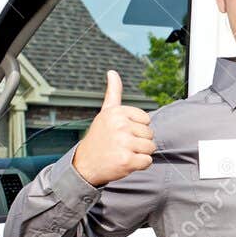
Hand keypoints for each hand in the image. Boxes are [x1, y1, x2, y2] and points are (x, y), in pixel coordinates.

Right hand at [72, 70, 154, 186]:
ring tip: (123, 153)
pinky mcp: (127, 160)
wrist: (84, 165)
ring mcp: (123, 143)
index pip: (146, 120)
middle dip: (139, 141)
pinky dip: (140, 165)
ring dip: (140, 153)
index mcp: (117, 112)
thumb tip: (112, 72)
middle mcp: (120, 126)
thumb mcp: (106, 112)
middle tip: (121, 145)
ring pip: (151, 147)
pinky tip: (125, 163)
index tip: (121, 132)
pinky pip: (148, 161)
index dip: (137, 128)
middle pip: (150, 134)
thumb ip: (113, 92)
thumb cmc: (99, 137)